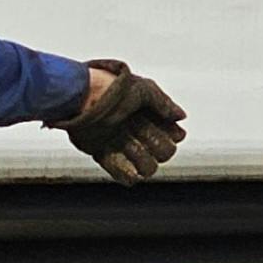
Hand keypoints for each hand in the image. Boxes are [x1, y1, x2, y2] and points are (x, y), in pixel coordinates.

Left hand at [64, 62, 185, 185]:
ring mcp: (120, 142)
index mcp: (148, 114)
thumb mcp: (144, 90)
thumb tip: (180, 116)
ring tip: (129, 144)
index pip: (172, 136)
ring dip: (142, 160)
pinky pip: (120, 172)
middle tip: (140, 130)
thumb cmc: (112, 87)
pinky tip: (130, 172)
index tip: (165, 129)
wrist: (82, 95)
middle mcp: (136, 130)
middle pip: (162, 153)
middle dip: (157, 146)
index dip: (170, 135)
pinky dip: (126, 174)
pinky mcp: (102, 151)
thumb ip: (163, 103)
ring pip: (146, 166)